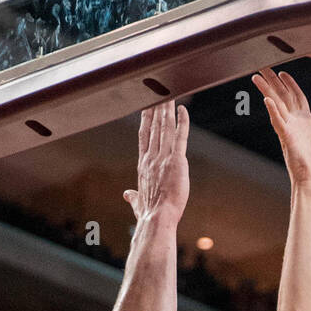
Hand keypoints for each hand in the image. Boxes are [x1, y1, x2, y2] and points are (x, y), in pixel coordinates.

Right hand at [124, 102, 189, 225]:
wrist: (156, 219)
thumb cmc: (149, 214)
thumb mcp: (138, 202)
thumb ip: (133, 197)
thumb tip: (127, 195)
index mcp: (143, 164)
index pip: (144, 136)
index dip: (145, 119)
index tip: (146, 106)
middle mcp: (151, 157)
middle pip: (153, 127)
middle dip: (156, 108)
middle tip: (158, 91)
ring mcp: (163, 158)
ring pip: (165, 127)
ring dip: (167, 109)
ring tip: (169, 93)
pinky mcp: (176, 161)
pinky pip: (180, 136)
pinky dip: (182, 122)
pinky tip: (183, 109)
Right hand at [253, 68, 310, 185]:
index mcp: (306, 121)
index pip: (296, 97)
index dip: (289, 84)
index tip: (282, 72)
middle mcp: (295, 122)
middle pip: (282, 96)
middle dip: (273, 81)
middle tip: (263, 67)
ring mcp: (288, 129)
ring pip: (275, 104)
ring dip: (266, 90)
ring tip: (256, 76)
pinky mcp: (286, 138)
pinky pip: (278, 121)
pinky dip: (273, 110)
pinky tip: (267, 99)